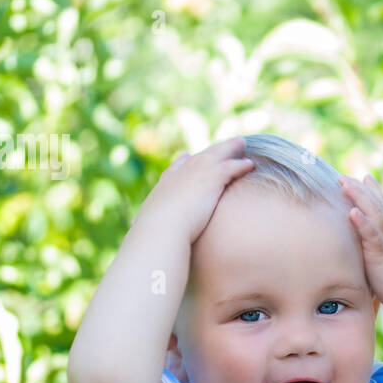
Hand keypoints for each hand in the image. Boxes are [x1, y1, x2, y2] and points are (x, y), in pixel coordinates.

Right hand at [137, 137, 254, 243]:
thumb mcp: (146, 228)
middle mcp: (180, 175)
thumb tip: (131, 238)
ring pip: (217, 155)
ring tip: (242, 143)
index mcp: (165, 186)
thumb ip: (144, 229)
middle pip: (199, 158)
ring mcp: (196, 174)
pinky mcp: (212, 178)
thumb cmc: (153, 234)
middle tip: (222, 145)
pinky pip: (230, 167)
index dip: (182, 163)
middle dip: (211, 150)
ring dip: (230, 149)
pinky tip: (250, 164)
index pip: (175, 170)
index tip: (186, 157)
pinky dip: (240, 165)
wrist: (162, 228)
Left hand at [338, 173, 382, 309]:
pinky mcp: (380, 253)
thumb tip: (371, 256)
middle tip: (345, 176)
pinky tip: (352, 212)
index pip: (381, 208)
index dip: (373, 191)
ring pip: (372, 212)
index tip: (365, 177)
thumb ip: (378, 255)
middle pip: (374, 204)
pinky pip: (371, 234)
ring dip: (358, 196)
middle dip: (359, 188)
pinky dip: (362, 222)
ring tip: (344, 184)